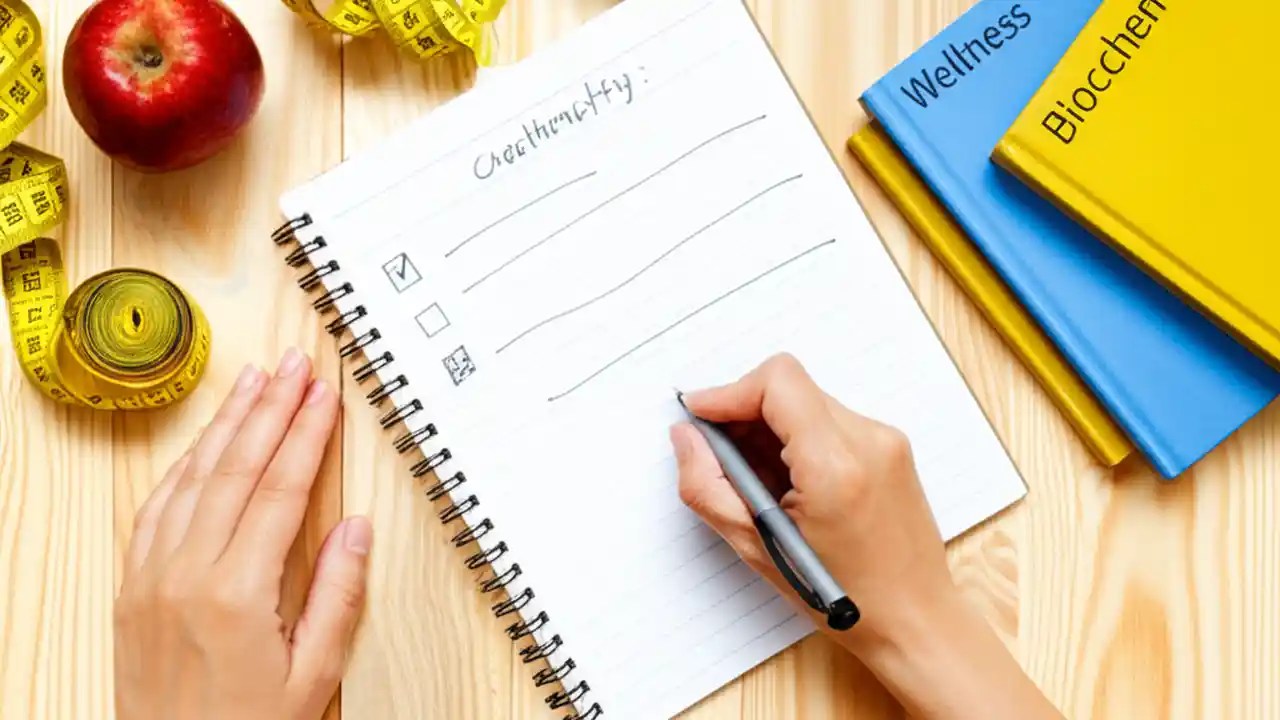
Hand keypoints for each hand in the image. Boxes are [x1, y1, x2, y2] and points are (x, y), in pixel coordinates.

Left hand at [115, 349, 370, 719]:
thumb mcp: (312, 673)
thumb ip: (337, 594)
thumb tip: (355, 526)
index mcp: (237, 593)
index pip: (279, 489)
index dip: (305, 434)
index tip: (324, 394)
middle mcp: (186, 574)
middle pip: (236, 469)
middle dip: (270, 409)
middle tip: (293, 365)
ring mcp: (152, 577)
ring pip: (192, 479)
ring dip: (226, 424)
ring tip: (254, 382)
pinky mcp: (133, 587)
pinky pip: (156, 509)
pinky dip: (184, 466)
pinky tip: (204, 442)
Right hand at [671, 354, 1058, 719]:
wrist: (915, 619)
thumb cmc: (846, 598)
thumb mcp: (758, 549)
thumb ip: (708, 487)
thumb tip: (686, 438)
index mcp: (835, 466)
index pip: (777, 382)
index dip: (729, 392)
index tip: (700, 414)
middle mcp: (868, 441)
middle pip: (789, 387)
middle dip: (744, 412)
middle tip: (721, 455)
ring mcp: (885, 440)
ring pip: (806, 400)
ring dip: (770, 427)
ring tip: (759, 481)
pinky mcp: (890, 446)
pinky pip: (829, 419)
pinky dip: (797, 438)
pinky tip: (789, 483)